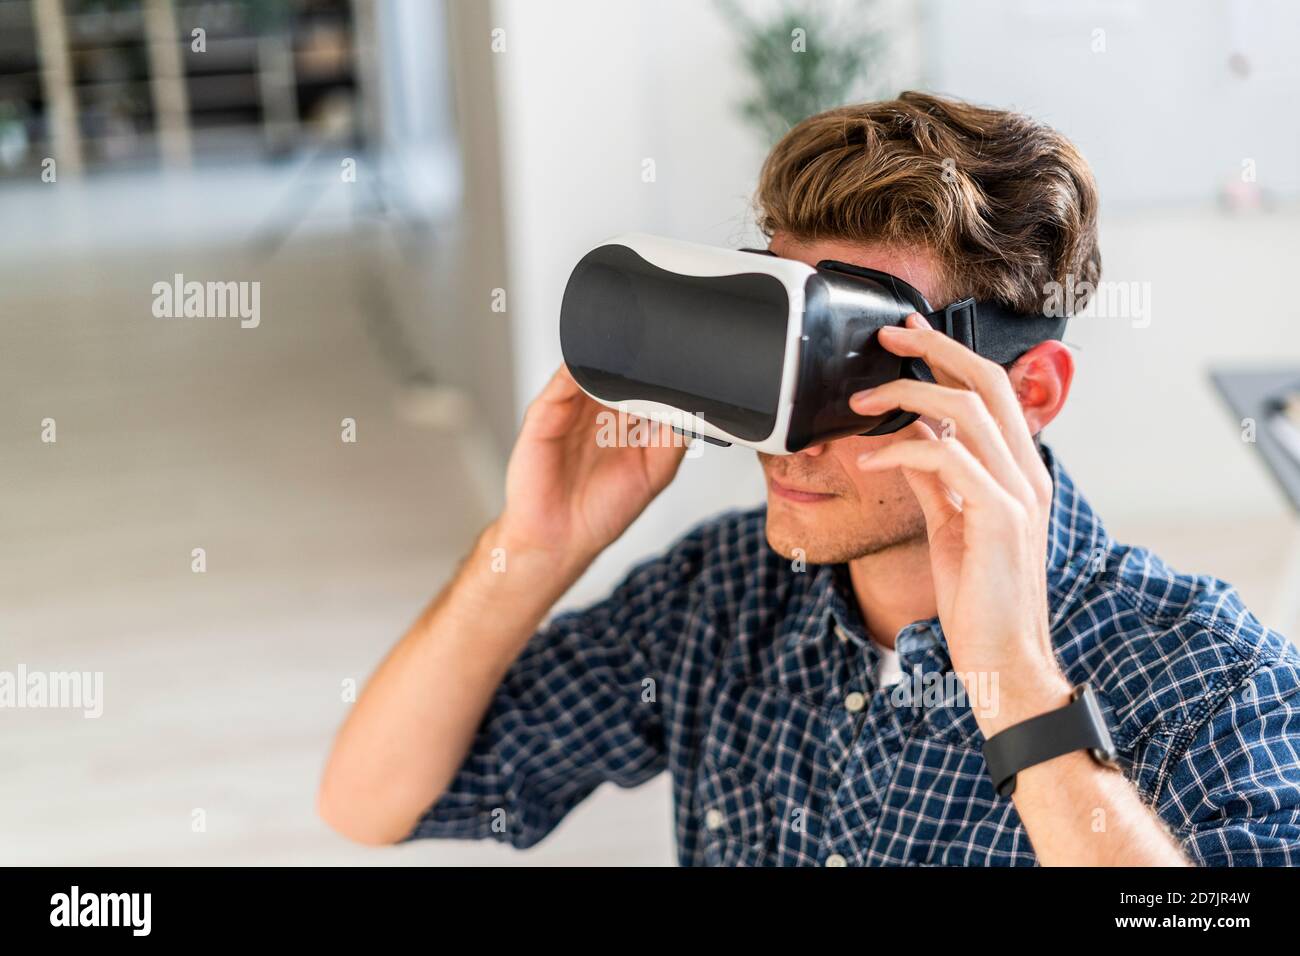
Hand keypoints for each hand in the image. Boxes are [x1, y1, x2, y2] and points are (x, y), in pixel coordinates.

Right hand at [496, 365, 685, 568]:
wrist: (559, 538)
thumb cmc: (602, 511)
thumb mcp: (655, 473)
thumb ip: (674, 438)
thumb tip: (691, 406)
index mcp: (628, 422)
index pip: (648, 384)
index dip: (664, 374)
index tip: (682, 366)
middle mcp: (600, 411)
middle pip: (622, 370)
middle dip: (639, 362)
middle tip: (659, 354)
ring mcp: (572, 408)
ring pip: (593, 367)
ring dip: (611, 360)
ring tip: (630, 359)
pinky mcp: (545, 411)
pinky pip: (561, 380)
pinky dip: (578, 367)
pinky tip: (595, 368)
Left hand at [849, 314, 1070, 736]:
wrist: (1004, 661)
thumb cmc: (978, 599)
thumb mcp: (949, 525)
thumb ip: (934, 479)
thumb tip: (906, 438)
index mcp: (1020, 471)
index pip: (992, 390)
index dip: (950, 354)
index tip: (909, 333)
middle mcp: (1028, 473)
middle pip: (987, 381)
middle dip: (934, 349)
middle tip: (887, 335)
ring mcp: (1020, 493)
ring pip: (966, 410)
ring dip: (907, 395)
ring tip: (861, 403)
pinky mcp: (1001, 517)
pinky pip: (947, 457)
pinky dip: (902, 447)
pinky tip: (870, 456)